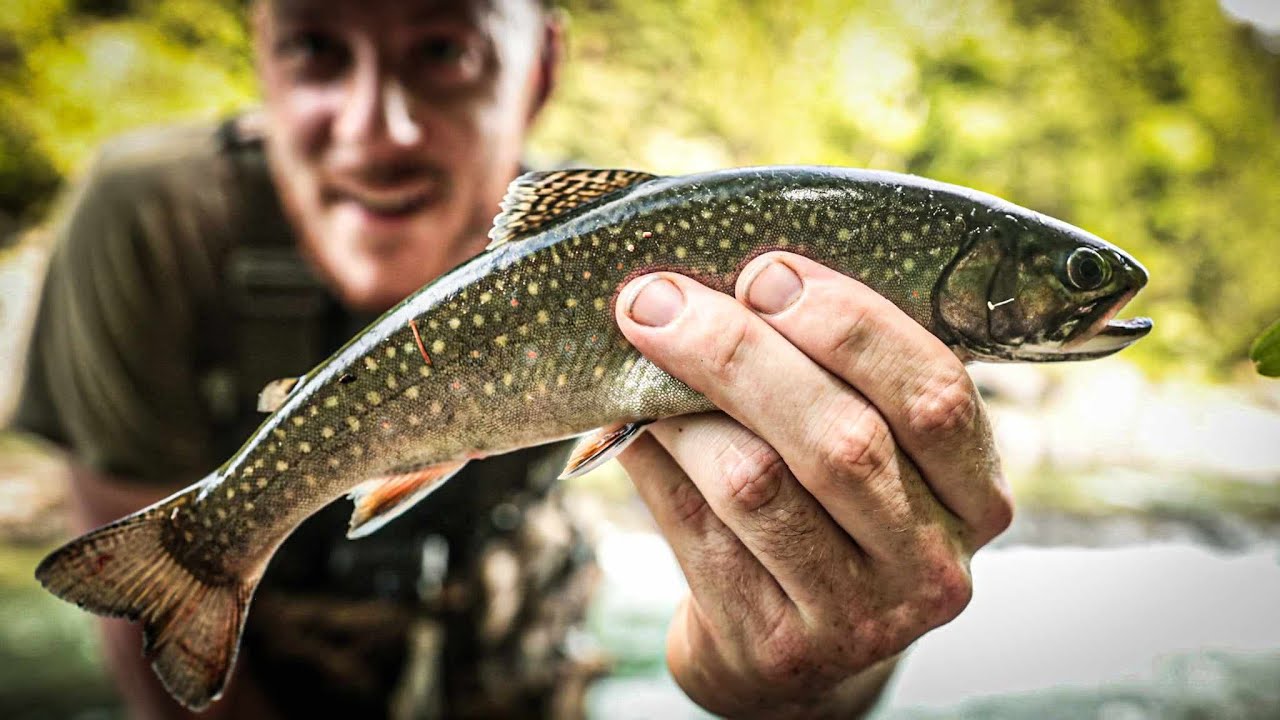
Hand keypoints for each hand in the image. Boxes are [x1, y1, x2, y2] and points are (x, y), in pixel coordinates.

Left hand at [613, 252, 1013, 717]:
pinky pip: (699, 529)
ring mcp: (858, 619)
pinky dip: (656, 460)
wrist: (790, 653)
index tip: (764, 272)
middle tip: (662, 301)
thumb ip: (835, 377)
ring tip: (639, 360)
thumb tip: (723, 277)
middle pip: (842, 439)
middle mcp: (932, 566)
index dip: (849, 324)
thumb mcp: (868, 451)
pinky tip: (630, 423)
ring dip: (685, 407)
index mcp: (977, 496)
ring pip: (759, 482)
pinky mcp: (776, 646)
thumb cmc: (825, 518)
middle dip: (739, 353)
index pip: (934, 393)